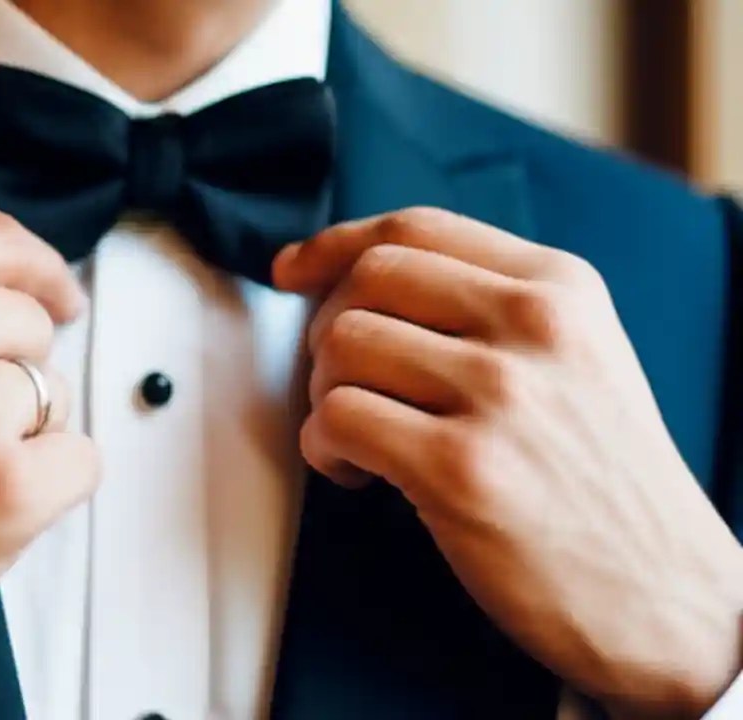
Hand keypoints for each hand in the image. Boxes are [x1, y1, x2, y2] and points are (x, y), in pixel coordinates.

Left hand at [274, 207, 742, 718]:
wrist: (664, 596)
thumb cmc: (600, 483)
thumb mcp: (576, 359)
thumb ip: (487, 308)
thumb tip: (357, 279)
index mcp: (561, 287)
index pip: (415, 229)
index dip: (334, 246)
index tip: (294, 272)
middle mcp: (534, 325)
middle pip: (367, 280)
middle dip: (327, 332)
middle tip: (346, 386)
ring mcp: (500, 394)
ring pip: (342, 347)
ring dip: (326, 397)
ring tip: (362, 440)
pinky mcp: (461, 468)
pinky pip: (337, 420)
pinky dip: (325, 450)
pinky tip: (361, 477)